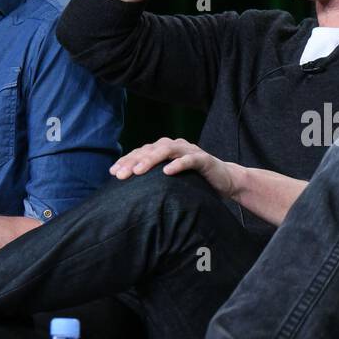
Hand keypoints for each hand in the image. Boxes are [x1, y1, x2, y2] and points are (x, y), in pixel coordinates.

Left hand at [111, 138, 237, 197]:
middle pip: (151, 149)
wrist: (225, 180)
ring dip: (151, 159)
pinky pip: (189, 160)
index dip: (126, 160)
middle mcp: (175, 146)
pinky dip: (178, 164)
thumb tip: (129, 192)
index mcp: (165, 149)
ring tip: (138, 171)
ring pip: (167, 150)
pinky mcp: (203, 159)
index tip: (112, 172)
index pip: (142, 151)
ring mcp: (190, 151)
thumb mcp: (172, 180)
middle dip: (134, 161)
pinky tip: (167, 172)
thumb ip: (155, 179)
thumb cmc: (195, 181)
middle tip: (120, 174)